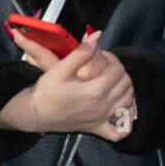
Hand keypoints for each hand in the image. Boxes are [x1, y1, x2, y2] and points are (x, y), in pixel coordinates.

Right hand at [4, 30, 135, 140]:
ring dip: (125, 89)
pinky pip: (122, 130)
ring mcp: (102, 120)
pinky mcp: (98, 129)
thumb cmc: (47, 91)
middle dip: (119, 71)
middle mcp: (103, 106)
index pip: (118, 70)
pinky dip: (127, 120)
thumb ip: (82, 51)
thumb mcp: (61, 68)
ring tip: (111, 81)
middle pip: (127, 84)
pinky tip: (121, 109)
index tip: (101, 55)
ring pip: (129, 102)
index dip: (112, 58)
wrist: (35, 113)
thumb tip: (97, 34)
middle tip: (105, 66)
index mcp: (95, 90)